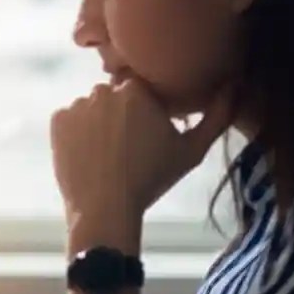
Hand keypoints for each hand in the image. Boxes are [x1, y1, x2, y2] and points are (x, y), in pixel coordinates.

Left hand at [51, 80, 233, 254]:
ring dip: (97, 121)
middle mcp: (106, 90)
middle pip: (115, 94)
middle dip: (121, 112)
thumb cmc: (151, 181)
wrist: (105, 209)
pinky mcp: (57, 121)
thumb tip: (235, 84)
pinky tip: (88, 155)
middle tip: (126, 146)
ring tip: (106, 153)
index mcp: (138, 89)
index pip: (142, 86)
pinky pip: (69, 118)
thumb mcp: (192, 151)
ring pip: (91, 106)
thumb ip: (217, 115)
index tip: (145, 132)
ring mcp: (78, 104)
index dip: (145, 108)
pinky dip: (75, 132)